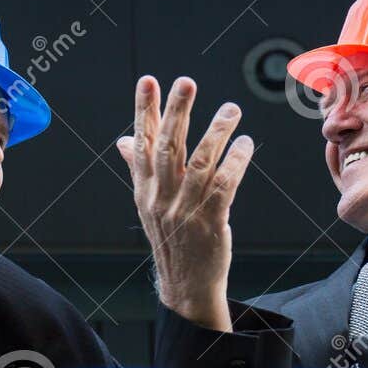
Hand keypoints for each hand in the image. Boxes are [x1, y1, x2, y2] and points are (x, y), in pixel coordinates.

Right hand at [116, 76, 253, 331]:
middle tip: (186, 82)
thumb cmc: (171, 238)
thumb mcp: (148, 205)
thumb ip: (139, 169)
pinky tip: (245, 144)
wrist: (186, 285)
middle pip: (168, 148)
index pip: (142, 143)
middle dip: (176, 112)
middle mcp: (161, 198)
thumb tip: (123, 140)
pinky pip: (223, 187)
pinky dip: (235, 163)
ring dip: (215, 133)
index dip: (145, 111)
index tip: (148, 81)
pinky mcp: (210, 223)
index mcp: (145, 189)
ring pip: (198, 164)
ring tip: (230, 109)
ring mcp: (185, 211)